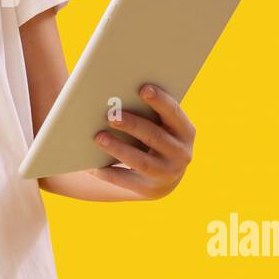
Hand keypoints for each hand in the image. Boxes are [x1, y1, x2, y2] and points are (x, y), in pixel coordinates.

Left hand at [89, 84, 194, 199]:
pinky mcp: (150, 189)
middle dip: (132, 125)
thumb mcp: (160, 124)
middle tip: (110, 115)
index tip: (143, 88)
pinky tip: (93, 165)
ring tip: (98, 137)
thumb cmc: (155, 136)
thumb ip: (148, 109)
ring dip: (118, 148)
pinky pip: (127, 181)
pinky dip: (109, 173)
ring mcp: (167, 174)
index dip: (160, 101)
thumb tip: (117, 91)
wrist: (163, 175)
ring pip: (141, 161)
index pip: (174, 113)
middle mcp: (181, 154)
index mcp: (185, 131)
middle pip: (154, 136)